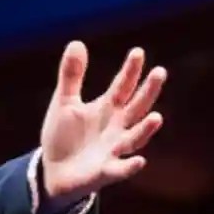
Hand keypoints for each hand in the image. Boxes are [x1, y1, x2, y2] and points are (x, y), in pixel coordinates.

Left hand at [39, 42, 166, 211]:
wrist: (53, 171)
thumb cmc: (64, 136)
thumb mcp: (65, 103)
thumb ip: (72, 76)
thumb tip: (77, 42)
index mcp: (107, 109)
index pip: (123, 86)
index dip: (130, 71)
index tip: (138, 52)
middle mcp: (117, 127)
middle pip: (137, 108)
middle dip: (148, 92)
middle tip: (159, 72)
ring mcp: (114, 150)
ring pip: (135, 138)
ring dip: (146, 129)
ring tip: (157, 117)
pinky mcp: (106, 171)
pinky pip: (120, 169)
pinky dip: (130, 166)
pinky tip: (139, 160)